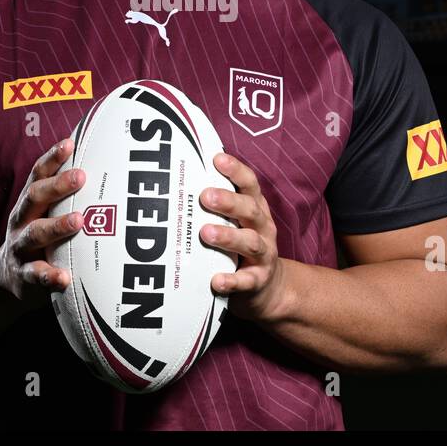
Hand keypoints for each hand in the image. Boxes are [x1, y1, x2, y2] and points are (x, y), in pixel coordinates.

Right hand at [0, 138, 85, 310]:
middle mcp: (21, 221)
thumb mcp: (43, 214)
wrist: (5, 278)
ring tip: (78, 220)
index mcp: (29, 204)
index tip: (69, 143)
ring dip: (56, 226)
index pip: (38, 175)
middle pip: (34, 198)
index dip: (52, 158)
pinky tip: (64, 277)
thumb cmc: (37, 237)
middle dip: (56, 186)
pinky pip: (35, 275)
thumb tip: (101, 166)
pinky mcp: (23, 275)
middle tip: (80, 176)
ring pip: (35, 234)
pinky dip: (49, 276)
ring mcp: (20, 248)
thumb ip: (63, 196)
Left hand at [197, 153, 288, 322]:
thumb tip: (180, 181)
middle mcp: (262, 228)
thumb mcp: (235, 221)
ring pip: (250, 243)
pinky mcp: (258, 280)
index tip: (216, 159)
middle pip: (250, 210)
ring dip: (229, 237)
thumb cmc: (240, 245)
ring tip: (206, 233)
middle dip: (229, 202)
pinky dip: (232, 281)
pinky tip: (216, 281)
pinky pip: (247, 281)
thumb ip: (217, 204)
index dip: (235, 171)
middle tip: (205, 196)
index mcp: (255, 209)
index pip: (249, 184)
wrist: (267, 286)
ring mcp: (263, 255)